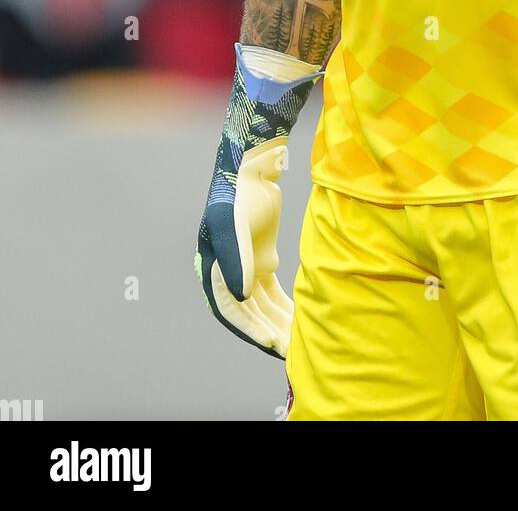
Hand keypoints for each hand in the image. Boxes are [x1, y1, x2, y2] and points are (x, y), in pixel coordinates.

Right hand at [195, 46, 319, 357]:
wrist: (254, 166)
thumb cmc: (240, 192)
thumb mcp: (235, 224)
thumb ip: (237, 259)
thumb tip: (243, 296)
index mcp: (215, 268)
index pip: (231, 310)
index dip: (250, 329)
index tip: (272, 344)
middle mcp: (228, 273)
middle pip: (249, 313)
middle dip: (270, 333)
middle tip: (294, 351)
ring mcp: (246, 267)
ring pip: (263, 306)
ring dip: (279, 323)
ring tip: (300, 342)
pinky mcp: (263, 259)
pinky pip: (274, 293)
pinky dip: (286, 307)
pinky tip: (301, 320)